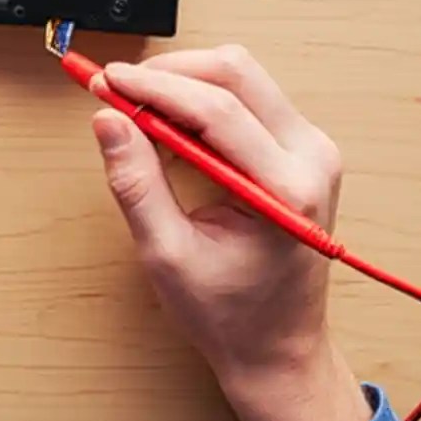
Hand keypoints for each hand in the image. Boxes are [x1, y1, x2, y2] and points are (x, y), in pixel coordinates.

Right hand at [90, 45, 369, 420]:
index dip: (154, 87)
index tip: (106, 81)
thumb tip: (108, 121)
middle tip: (116, 89)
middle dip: (168, 73)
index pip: (217, 109)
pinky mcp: (303, 149)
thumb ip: (136, 183)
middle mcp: (312, 157)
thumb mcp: (167, 254)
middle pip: (235, 73)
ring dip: (184, 83)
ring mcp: (313, 149)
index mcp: (286, 188)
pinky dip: (202, 99)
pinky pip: (249, 98)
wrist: (279, 347)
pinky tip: (168, 125)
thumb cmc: (231, 314)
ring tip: (137, 111)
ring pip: (243, 77)